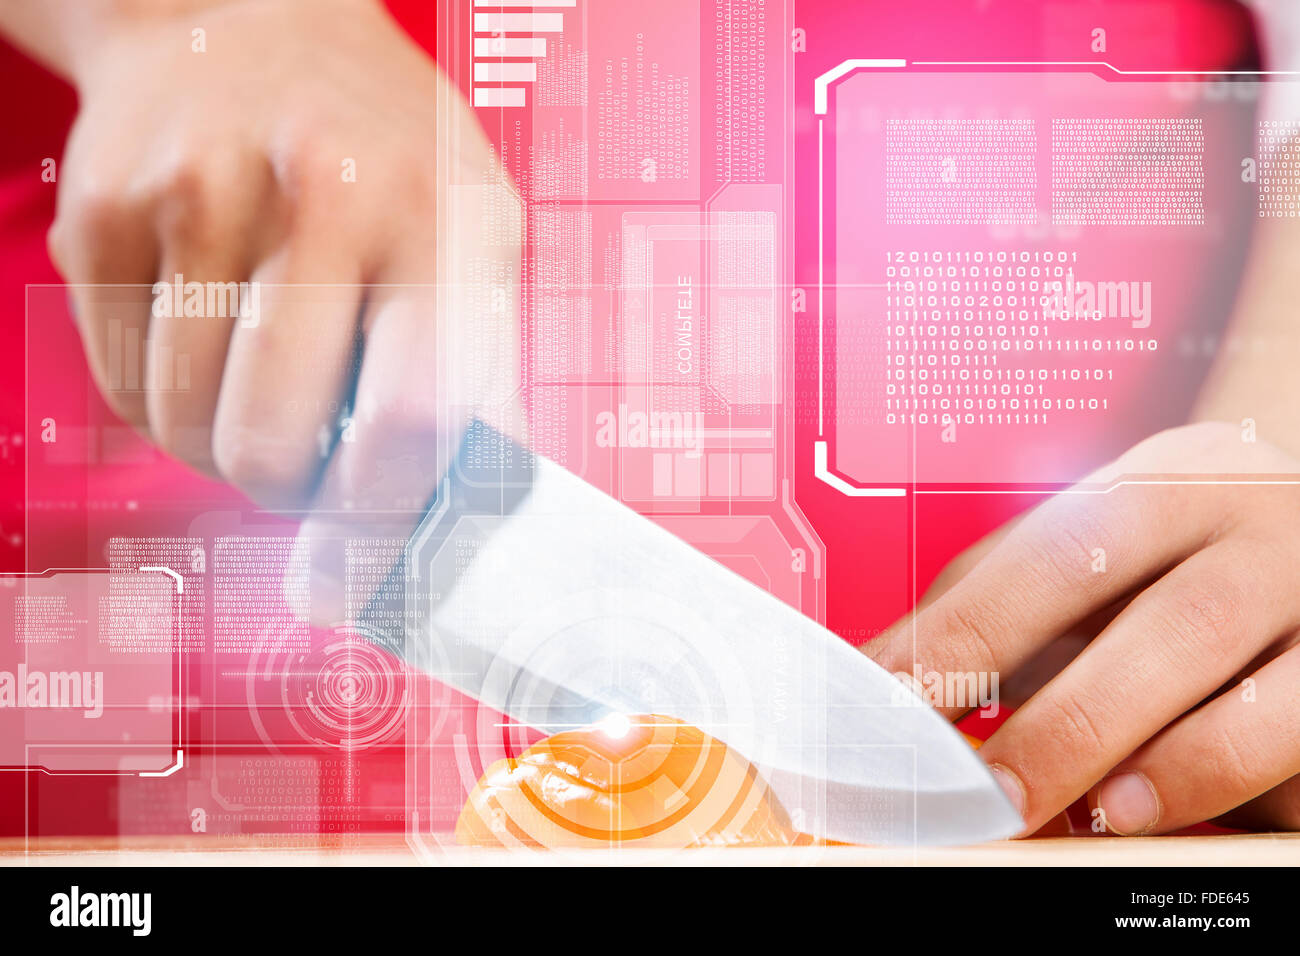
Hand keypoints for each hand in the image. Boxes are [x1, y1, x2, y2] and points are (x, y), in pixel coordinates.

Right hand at [47, 0, 521, 623]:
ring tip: (256, 398)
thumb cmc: (380, 143)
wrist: (240, 15)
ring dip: (220, 451)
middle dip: (287, 490)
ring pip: (185, 428)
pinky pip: (121, 387)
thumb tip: (460, 516)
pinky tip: (202, 353)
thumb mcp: (473, 224)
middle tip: (303, 469)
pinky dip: (161, 406)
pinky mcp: (103, 212)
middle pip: (277, 443)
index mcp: (432, 215)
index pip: (412, 421)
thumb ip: (479, 364)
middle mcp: (317, 198)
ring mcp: (195, 197)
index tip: (370, 528)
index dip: (385, 507)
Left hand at [866, 422, 1299, 835]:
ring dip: (1171, 770)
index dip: (963, 639)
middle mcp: (1256, 526)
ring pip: (1258, 696)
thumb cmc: (1177, 557)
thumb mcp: (1096, 550)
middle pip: (1165, 624)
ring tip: (1098, 815)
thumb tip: (890, 675)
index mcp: (1166, 482)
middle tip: (990, 796)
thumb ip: (999, 598)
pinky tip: (1191, 816)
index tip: (891, 709)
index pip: (1051, 557)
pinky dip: (1244, 789)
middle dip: (1066, 723)